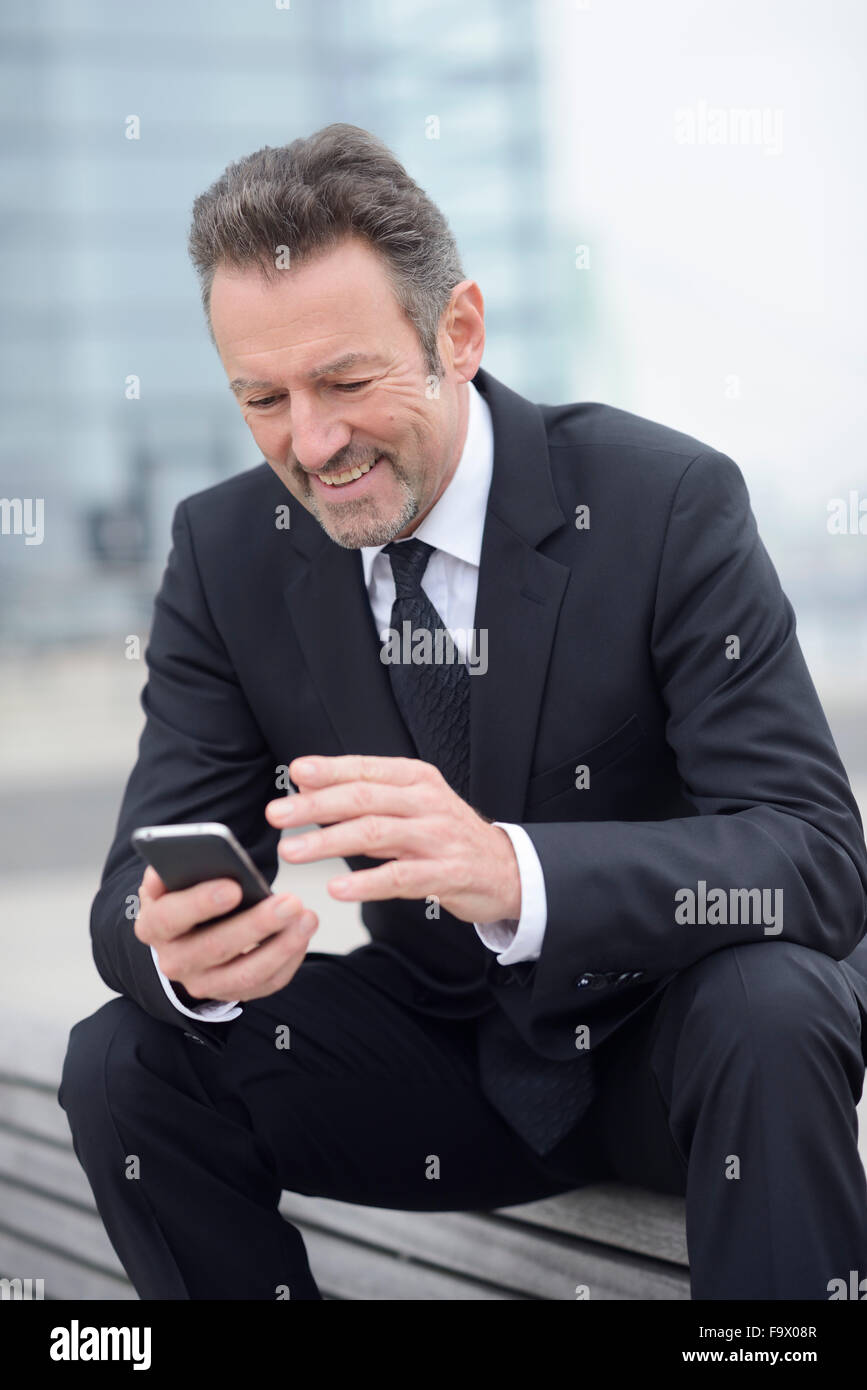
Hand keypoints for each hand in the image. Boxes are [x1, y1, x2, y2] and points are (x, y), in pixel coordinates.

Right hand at [133, 865, 318, 1002]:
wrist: (184, 936)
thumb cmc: (183, 898)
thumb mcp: (171, 880)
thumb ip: (174, 866)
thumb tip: (181, 855)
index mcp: (153, 927)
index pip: (171, 917)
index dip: (201, 903)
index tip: (235, 886)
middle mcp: (174, 962)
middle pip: (215, 948)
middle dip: (256, 924)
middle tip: (290, 901)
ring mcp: (204, 983)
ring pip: (245, 974)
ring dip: (281, 946)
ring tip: (307, 918)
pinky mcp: (234, 994)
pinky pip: (266, 983)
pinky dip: (290, 959)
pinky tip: (304, 934)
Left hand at [265, 754, 521, 923]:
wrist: (506, 869)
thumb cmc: (448, 835)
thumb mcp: (410, 805)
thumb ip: (364, 798)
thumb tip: (308, 788)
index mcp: (416, 780)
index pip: (366, 770)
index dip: (329, 770)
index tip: (296, 773)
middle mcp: (427, 802)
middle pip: (364, 799)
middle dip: (315, 807)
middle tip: (279, 815)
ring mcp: (438, 838)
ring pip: (376, 834)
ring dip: (329, 842)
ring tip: (294, 851)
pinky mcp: (447, 874)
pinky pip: (400, 878)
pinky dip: (366, 883)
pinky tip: (337, 887)